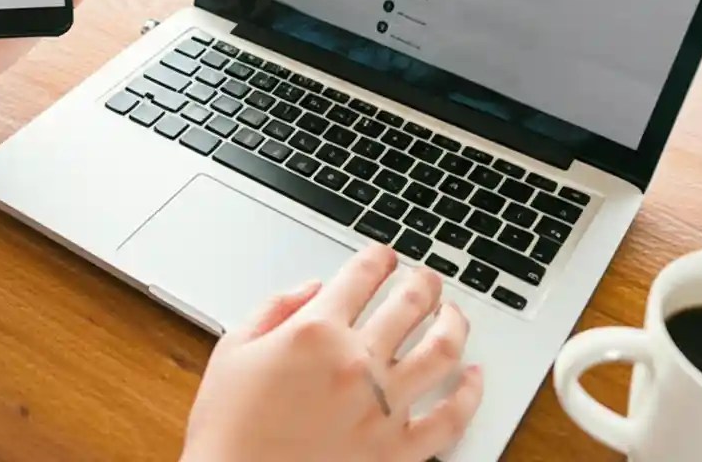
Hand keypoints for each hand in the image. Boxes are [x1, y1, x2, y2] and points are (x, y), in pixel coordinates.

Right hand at [181, 246, 483, 461]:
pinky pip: (451, 418)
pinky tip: (474, 377)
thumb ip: (274, 309)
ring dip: (456, 322)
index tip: (384, 257)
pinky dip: (470, 394)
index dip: (379, 257)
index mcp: (315, 333)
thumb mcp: (233, 352)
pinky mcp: (398, 452)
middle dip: (424, 281)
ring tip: (455, 314)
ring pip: (443, 350)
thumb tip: (313, 289)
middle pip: (411, 303)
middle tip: (426, 278)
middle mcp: (357, 363)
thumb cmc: (227, 431)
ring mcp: (383, 408)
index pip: (363, 275)